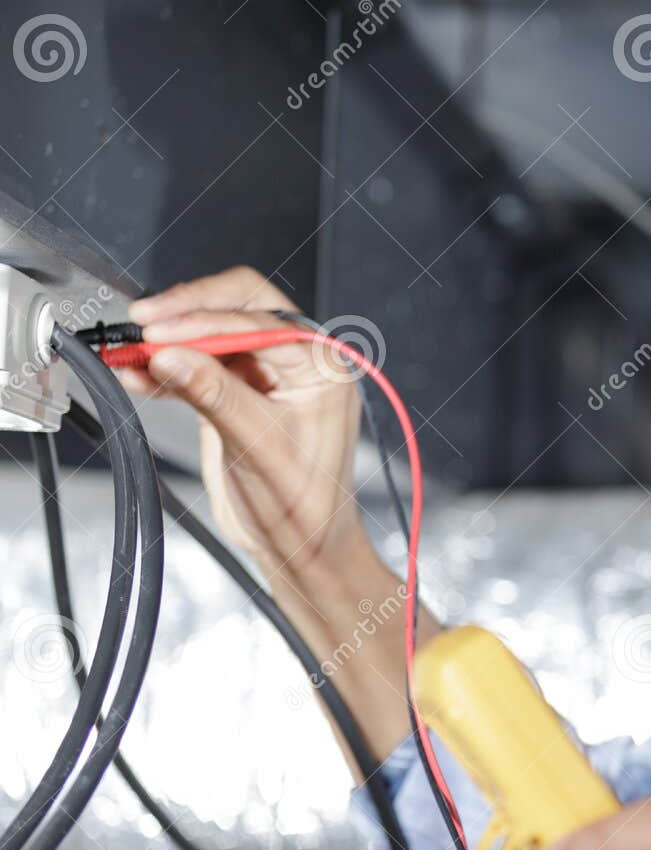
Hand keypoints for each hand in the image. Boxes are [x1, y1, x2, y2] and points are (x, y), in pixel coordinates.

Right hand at [121, 265, 367, 576]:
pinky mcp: (238, 389)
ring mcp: (268, 372)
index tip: (157, 333)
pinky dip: (166, 368)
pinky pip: (198, 363)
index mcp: (323, 367)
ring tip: (128, 354)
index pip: (261, 321)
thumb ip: (215, 397)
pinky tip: (135, 375)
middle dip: (188, 312)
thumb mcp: (259, 447)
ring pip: (213, 331)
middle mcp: (300, 360)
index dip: (205, 322)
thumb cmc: (303, 503)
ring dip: (170, 340)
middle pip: (239, 306)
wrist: (301, 543)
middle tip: (143, 326)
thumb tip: (169, 355)